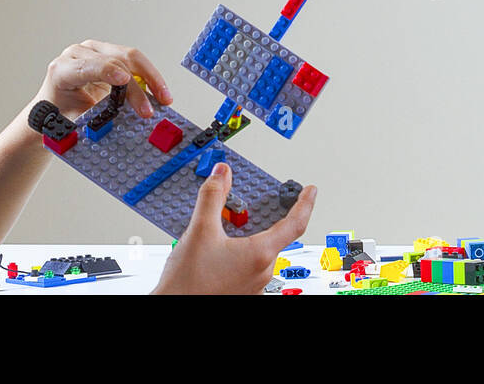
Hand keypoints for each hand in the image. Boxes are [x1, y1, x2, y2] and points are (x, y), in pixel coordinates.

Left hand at [34, 39, 172, 121]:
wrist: (53, 106)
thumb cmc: (59, 113)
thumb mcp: (71, 120)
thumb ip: (95, 119)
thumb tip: (121, 125)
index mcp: (63, 69)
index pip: (89, 66)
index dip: (108, 72)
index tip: (125, 81)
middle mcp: (79, 53)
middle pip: (115, 61)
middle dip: (137, 86)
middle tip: (148, 109)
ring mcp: (95, 50)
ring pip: (130, 57)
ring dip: (150, 77)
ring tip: (163, 98)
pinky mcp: (110, 54)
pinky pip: (134, 61)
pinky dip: (149, 76)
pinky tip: (158, 91)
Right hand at [151, 163, 316, 293]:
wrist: (173, 308)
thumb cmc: (188, 283)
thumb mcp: (200, 230)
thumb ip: (213, 197)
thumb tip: (222, 174)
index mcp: (260, 255)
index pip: (295, 224)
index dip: (305, 203)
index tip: (310, 191)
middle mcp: (261, 271)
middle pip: (272, 235)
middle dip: (262, 216)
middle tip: (251, 202)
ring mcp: (252, 284)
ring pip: (258, 250)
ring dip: (247, 234)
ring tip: (224, 223)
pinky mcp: (240, 289)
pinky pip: (247, 263)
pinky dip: (238, 249)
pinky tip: (218, 245)